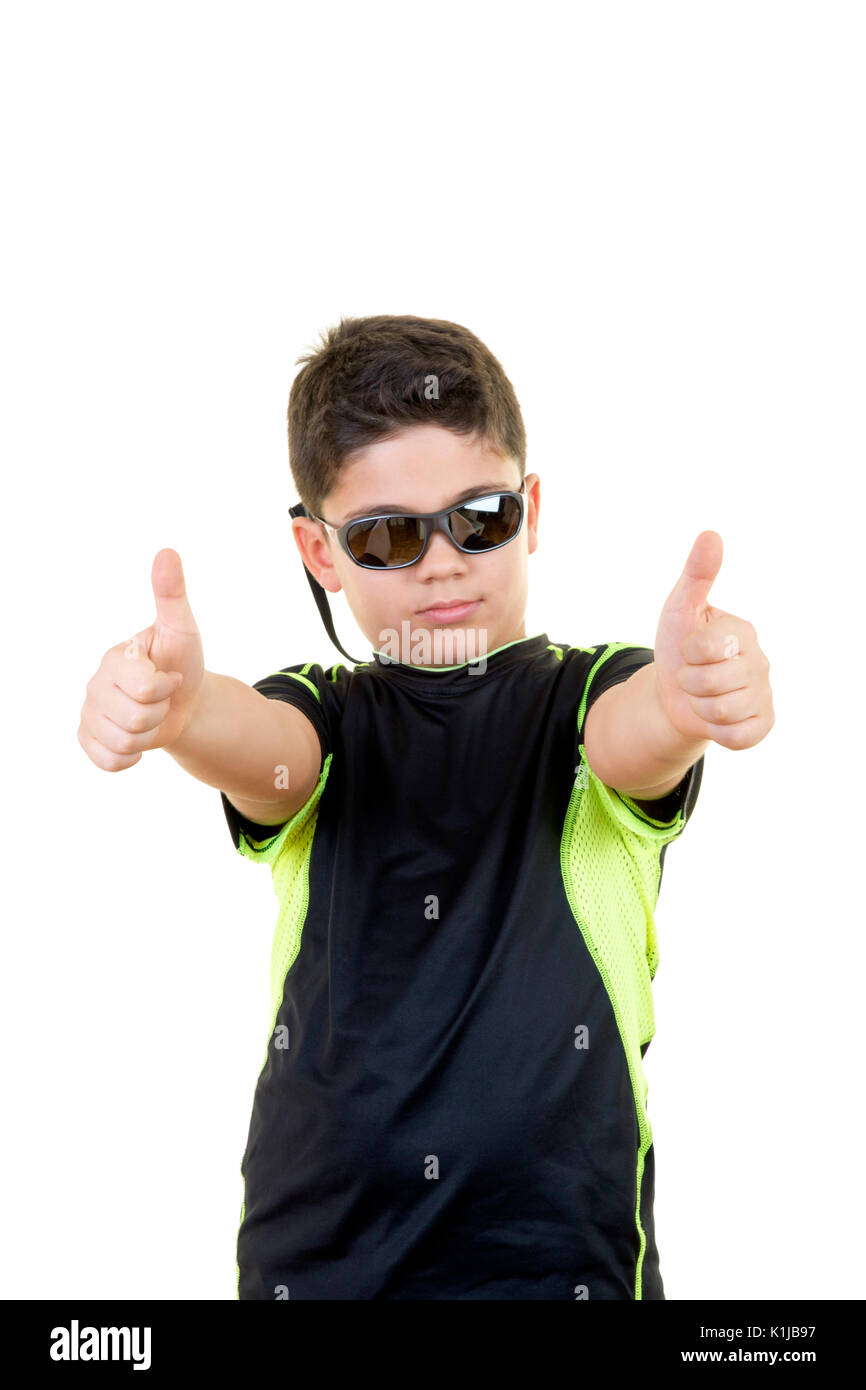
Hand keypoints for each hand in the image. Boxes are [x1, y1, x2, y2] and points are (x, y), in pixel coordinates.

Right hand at [78, 549, 205, 769]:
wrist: (186, 702)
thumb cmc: (183, 661)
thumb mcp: (182, 628)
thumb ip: (171, 594)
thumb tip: (166, 552)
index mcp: (114, 657)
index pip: (144, 687)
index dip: (167, 687)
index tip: (171, 674)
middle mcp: (94, 684)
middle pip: (133, 719)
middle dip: (159, 712)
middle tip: (162, 698)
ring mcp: (89, 713)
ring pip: (124, 743)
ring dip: (149, 735)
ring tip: (151, 714)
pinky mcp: (89, 739)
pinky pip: (108, 761)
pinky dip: (130, 759)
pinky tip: (137, 741)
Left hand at [652, 531, 774, 749]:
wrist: (674, 694)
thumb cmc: (679, 647)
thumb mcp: (679, 609)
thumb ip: (696, 575)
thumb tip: (711, 534)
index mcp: (742, 631)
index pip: (705, 648)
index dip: (686, 654)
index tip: (689, 650)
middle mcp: (760, 661)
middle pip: (711, 683)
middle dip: (689, 683)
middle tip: (693, 677)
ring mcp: (764, 694)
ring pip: (721, 711)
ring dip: (700, 707)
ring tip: (702, 696)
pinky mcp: (762, 724)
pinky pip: (739, 737)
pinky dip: (718, 731)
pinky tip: (716, 718)